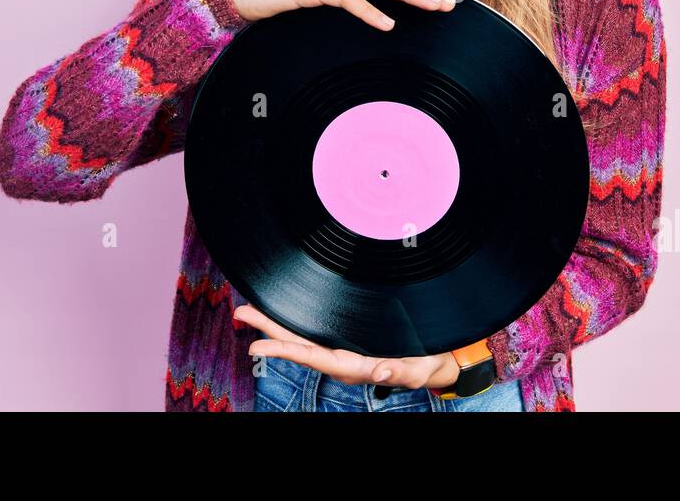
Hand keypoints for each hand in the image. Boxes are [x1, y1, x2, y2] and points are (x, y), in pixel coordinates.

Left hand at [236, 303, 460, 390]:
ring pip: (304, 334)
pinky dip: (297, 318)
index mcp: (354, 366)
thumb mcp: (418, 370)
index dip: (284, 350)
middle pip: (299, 343)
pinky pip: (318, 327)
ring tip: (252, 308)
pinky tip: (284, 309)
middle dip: (269, 330)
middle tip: (241, 312)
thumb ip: (399, 372)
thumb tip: (377, 371)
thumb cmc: (426, 365)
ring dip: (277, 322)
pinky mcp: (349, 335)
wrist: (437, 358)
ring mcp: (344, 346)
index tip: (256, 346)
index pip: (313, 357)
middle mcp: (342, 357)